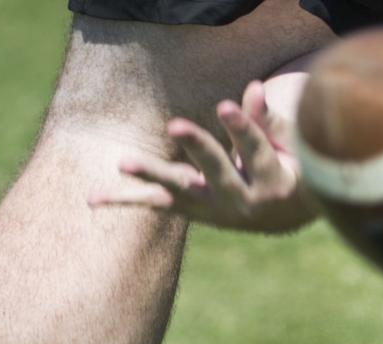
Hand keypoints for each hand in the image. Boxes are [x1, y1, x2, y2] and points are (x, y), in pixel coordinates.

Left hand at [88, 79, 316, 233]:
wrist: (282, 217)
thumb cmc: (291, 169)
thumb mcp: (289, 147)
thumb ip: (267, 121)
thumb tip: (253, 87)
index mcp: (274, 183)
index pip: (255, 152)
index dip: (241, 128)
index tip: (225, 105)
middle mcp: (242, 201)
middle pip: (216, 172)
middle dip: (197, 147)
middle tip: (175, 124)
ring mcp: (214, 209)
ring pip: (181, 190)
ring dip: (152, 175)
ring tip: (123, 162)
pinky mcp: (192, 210)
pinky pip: (158, 204)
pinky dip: (125, 200)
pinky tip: (91, 199)